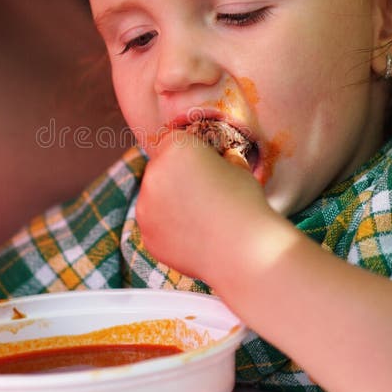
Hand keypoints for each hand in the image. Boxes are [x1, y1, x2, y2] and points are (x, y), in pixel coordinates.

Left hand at [136, 130, 272, 284]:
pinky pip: (154, 224)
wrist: (245, 252)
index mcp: (176, 148)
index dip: (188, 151)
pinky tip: (194, 235)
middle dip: (176, 176)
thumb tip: (219, 159)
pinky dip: (168, 228)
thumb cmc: (246, 204)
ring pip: (154, 197)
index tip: (202, 164)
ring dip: (170, 202)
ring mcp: (145, 206)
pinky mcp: (147, 235)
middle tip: (203, 192)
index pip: (172, 139)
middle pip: (160, 167)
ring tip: (200, 217)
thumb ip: (218, 159)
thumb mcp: (237, 166)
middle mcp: (154, 173)